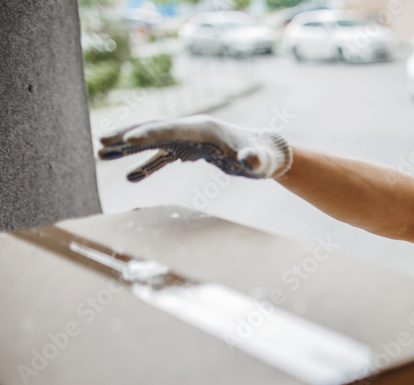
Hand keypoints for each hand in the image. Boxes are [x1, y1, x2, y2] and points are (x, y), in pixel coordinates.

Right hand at [98, 115, 291, 181]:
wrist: (264, 154)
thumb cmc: (263, 157)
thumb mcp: (259, 160)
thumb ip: (254, 160)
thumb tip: (251, 160)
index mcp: (202, 128)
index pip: (169, 129)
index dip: (148, 134)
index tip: (125, 140)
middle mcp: (190, 129)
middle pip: (153, 129)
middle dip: (126, 136)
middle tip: (100, 143)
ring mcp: (187, 140)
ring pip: (152, 141)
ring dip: (128, 148)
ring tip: (102, 154)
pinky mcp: (188, 151)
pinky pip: (162, 157)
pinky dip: (146, 166)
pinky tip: (130, 177)